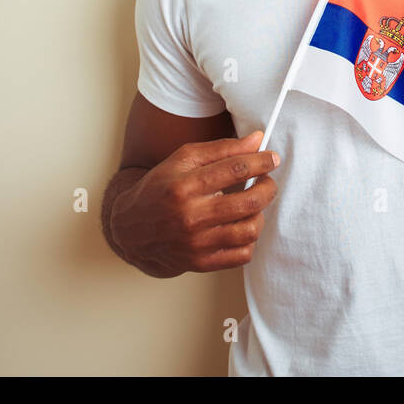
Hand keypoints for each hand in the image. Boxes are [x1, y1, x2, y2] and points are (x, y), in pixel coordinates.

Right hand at [109, 131, 278, 276]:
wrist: (131, 230)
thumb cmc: (160, 189)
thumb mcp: (183, 160)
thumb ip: (222, 149)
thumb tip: (257, 139)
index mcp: (184, 186)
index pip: (235, 169)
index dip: (261, 161)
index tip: (272, 158)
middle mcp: (190, 216)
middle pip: (248, 202)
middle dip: (268, 188)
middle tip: (266, 181)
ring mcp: (196, 244)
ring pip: (249, 231)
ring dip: (260, 214)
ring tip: (253, 205)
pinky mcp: (201, 263)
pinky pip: (242, 255)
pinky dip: (250, 240)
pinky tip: (241, 226)